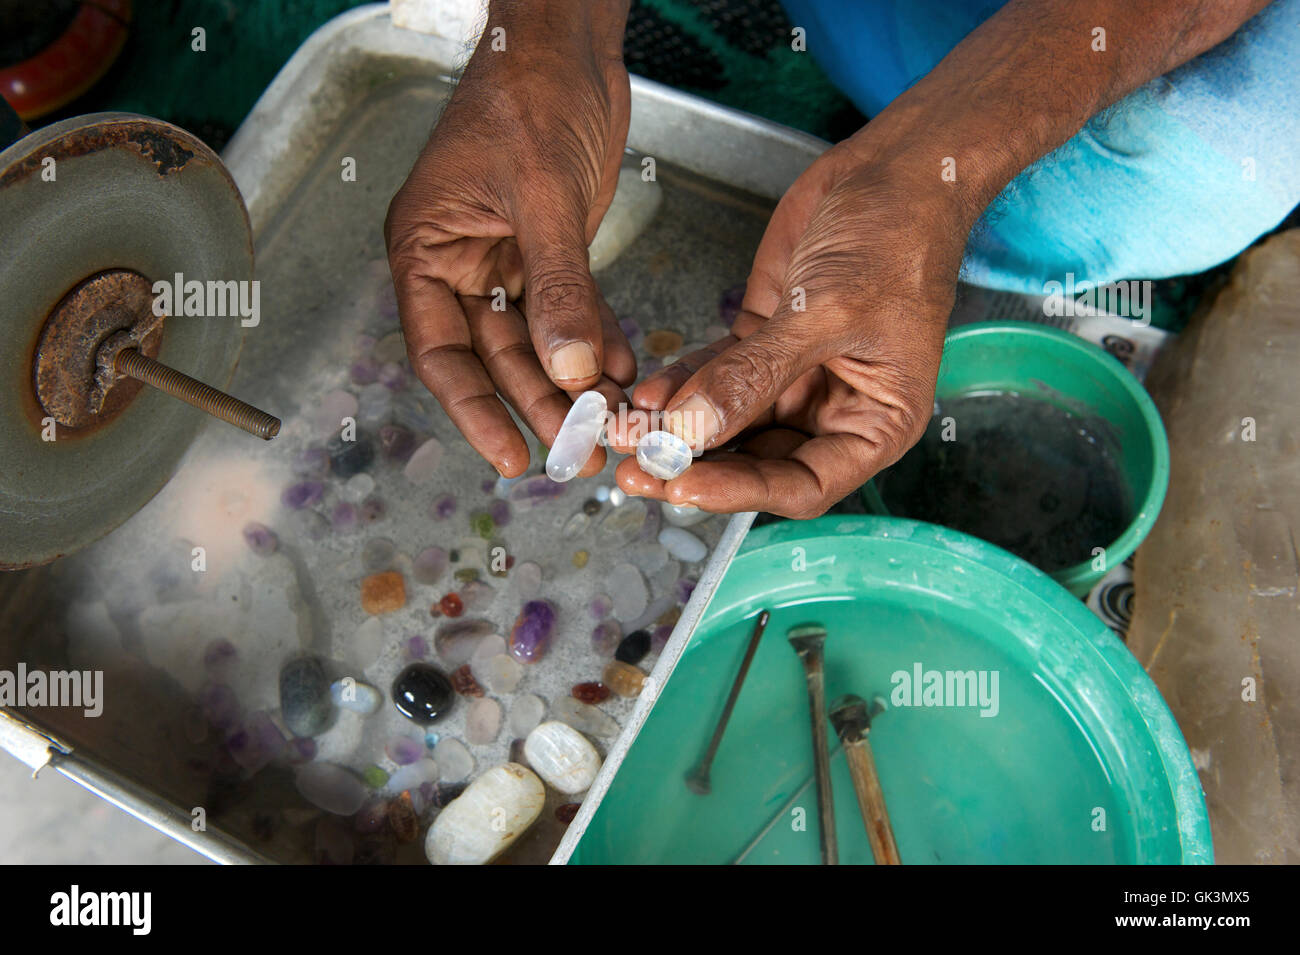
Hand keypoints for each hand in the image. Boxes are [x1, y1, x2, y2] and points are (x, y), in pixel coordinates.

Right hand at [385, 2, 633, 477]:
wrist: (565, 40)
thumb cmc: (527, 92)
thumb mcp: (541, 193)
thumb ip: (558, 285)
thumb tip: (571, 368)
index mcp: (426, 248)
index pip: (440, 351)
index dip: (474, 410)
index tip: (510, 455)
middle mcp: (458, 262)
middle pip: (495, 356)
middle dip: (540, 401)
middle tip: (582, 445)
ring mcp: (504, 258)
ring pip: (537, 341)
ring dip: (574, 379)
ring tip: (612, 417)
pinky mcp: (547, 249)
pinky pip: (570, 310)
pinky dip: (597, 339)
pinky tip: (625, 367)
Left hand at [616, 140, 970, 517]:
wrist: (897, 170)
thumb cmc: (896, 240)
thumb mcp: (826, 312)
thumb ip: (756, 374)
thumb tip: (692, 428)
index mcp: (875, 424)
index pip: (803, 486)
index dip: (740, 493)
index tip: (682, 486)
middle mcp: (835, 410)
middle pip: (757, 461)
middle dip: (696, 464)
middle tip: (634, 468)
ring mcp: (796, 377)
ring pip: (728, 422)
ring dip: (677, 428)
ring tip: (623, 432)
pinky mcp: (764, 340)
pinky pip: (715, 376)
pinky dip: (681, 384)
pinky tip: (647, 390)